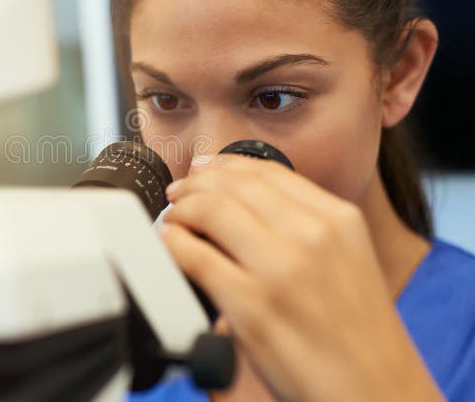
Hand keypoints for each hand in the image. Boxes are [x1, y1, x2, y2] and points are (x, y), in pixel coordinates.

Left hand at [160, 155, 442, 401]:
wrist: (376, 391)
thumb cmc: (357, 332)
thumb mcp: (346, 257)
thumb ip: (303, 224)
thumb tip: (243, 200)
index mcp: (337, 219)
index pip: (266, 171)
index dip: (223, 166)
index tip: (203, 171)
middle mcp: (312, 236)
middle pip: (232, 186)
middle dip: (195, 184)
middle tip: (178, 193)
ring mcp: (281, 271)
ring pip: (209, 211)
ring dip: (181, 210)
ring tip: (173, 218)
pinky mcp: (253, 307)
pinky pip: (196, 258)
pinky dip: (174, 245)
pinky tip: (171, 245)